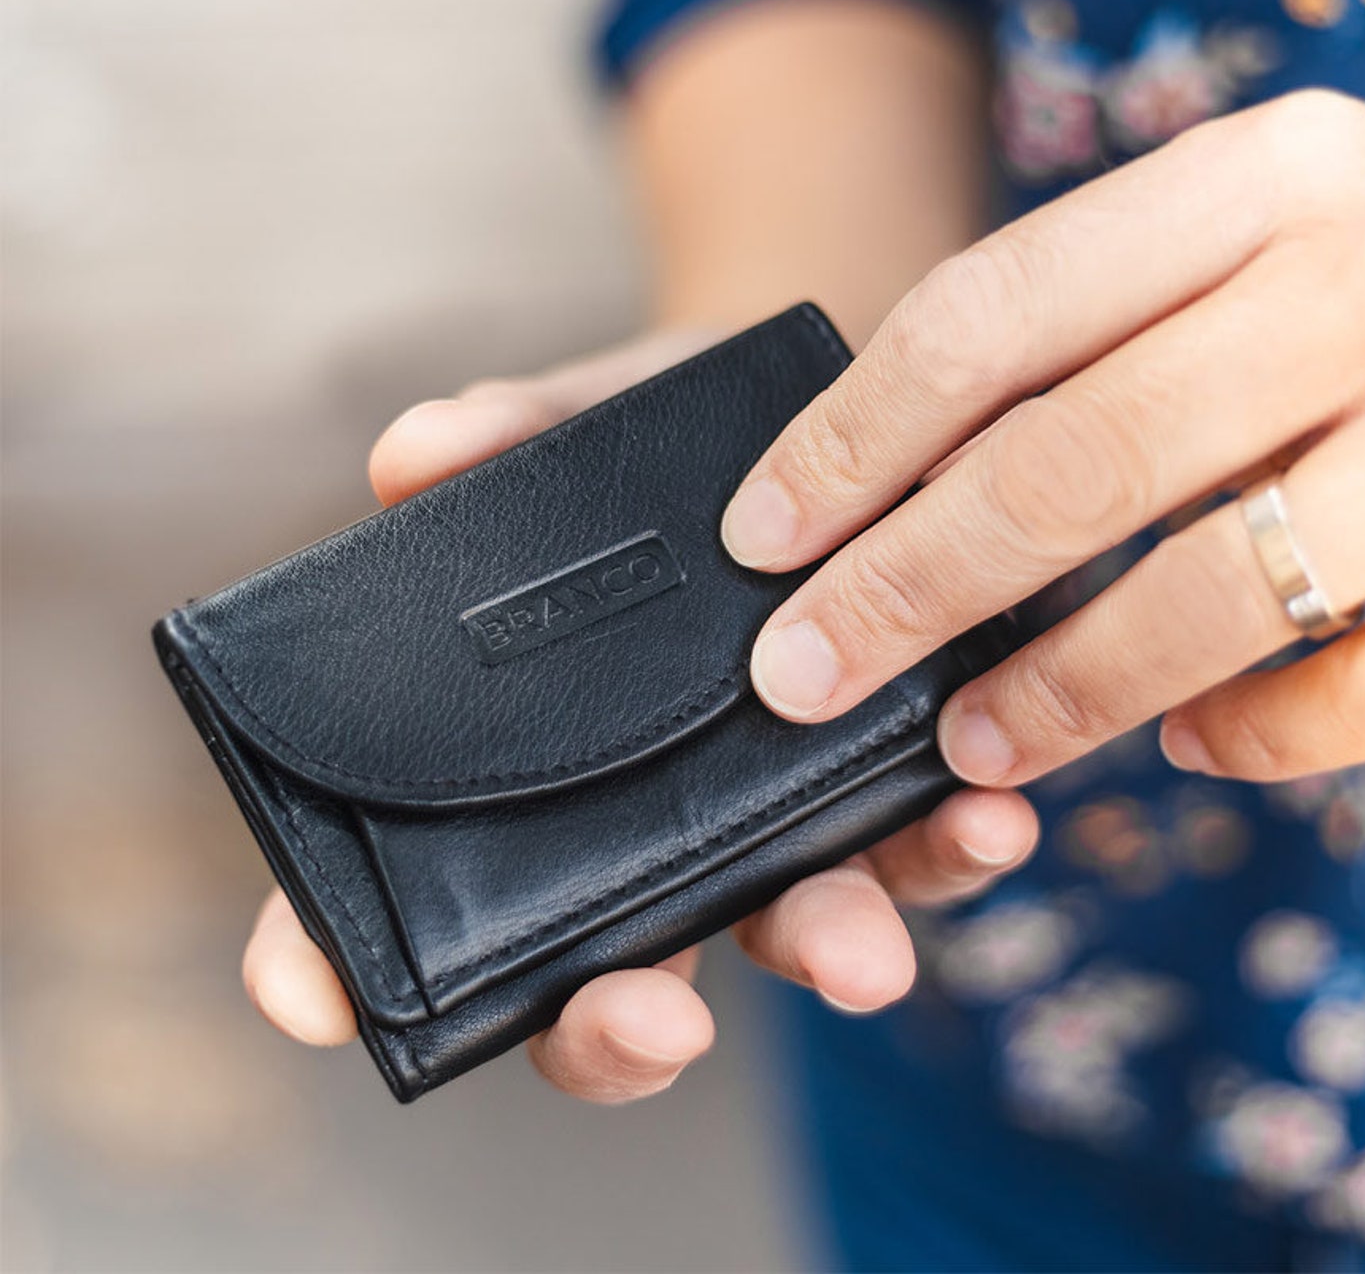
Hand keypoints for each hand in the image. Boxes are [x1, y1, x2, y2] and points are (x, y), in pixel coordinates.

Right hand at [242, 329, 1038, 1097]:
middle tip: (649, 1017)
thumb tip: (416, 449)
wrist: (829, 410)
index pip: (413, 900)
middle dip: (618, 1027)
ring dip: (820, 950)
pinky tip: (981, 818)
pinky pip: (916, 846)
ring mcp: (771, 819)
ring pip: (778, 931)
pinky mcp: (889, 783)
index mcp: (533, 773)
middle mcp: (647, 828)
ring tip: (859, 951)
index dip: (341, 965)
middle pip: (605, 978)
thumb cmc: (667, 448)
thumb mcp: (590, 425)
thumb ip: (510, 439)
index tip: (310, 998)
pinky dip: (945, 847)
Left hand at [721, 91, 1364, 785]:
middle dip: (906, 585)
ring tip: (970, 741)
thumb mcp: (1291, 226)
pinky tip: (1191, 742)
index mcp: (1281, 169)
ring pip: (1211, 591)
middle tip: (805, 674)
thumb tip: (915, 485)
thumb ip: (1126, 321)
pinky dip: (1254, 736)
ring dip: (1060, 688)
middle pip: (1075, 459)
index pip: (1002, 307)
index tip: (763, 531)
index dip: (857, 433)